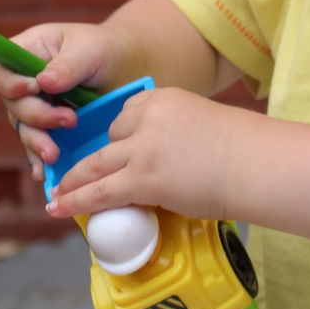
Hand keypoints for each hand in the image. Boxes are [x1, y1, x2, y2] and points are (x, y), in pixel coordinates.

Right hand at [0, 21, 117, 180]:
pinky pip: (36, 145)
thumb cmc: (102, 50)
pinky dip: (39, 158)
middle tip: (68, 120)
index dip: (9, 83)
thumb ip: (67, 66)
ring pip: (23, 128)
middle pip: (12, 104)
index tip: (35, 89)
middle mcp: (23, 81)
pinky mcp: (46, 127)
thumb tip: (43, 83)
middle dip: (37, 116)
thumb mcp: (88, 50)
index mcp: (26, 52)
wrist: (123, 70)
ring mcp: (33, 105)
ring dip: (37, 142)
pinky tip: (45, 172)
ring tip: (55, 154)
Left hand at [46, 88, 245, 220]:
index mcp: (163, 100)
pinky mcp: (142, 178)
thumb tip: (166, 161)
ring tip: (57, 195)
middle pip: (109, 139)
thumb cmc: (240, 151)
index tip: (108, 153)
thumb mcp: (202, 125)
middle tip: (71, 177)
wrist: (252, 163)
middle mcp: (147, 118)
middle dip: (88, 161)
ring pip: (96, 166)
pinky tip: (61, 208)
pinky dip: (76, 200)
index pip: (126, 116)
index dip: (116, 139)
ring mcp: (142, 148)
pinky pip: (101, 191)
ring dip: (72, 182)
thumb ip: (176, 134)